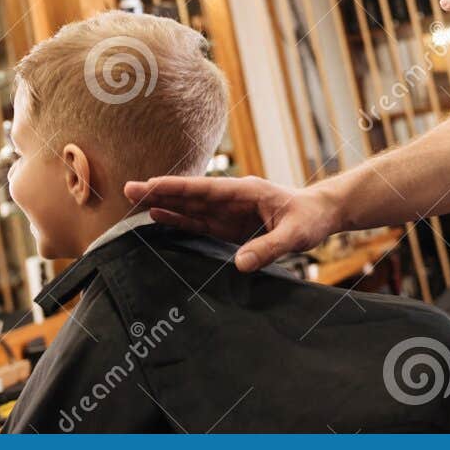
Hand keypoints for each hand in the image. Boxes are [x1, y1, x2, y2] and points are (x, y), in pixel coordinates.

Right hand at [123, 175, 341, 271]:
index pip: (204, 189)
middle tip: (128, 189)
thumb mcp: (294, 234)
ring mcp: (229, 211)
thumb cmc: (310, 219)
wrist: (320, 215)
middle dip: (160, 192)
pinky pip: (199, 222)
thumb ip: (268, 248)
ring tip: (135, 203)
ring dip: (165, 204)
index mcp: (244, 191)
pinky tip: (159, 218)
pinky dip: (179, 219)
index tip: (149, 185)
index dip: (175, 188)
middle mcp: (231, 198)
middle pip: (190, 194)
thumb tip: (239, 264)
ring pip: (191, 207)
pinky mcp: (230, 226)